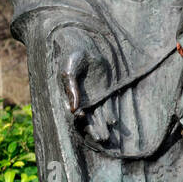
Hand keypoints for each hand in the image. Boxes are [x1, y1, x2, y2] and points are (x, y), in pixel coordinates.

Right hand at [54, 27, 116, 146]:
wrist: (84, 42)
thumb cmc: (72, 55)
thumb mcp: (69, 71)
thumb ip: (71, 89)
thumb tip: (73, 109)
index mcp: (73, 97)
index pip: (76, 113)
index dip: (80, 119)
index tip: (82, 119)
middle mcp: (84, 99)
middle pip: (90, 119)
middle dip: (95, 129)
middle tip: (101, 139)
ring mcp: (96, 95)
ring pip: (100, 115)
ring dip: (103, 126)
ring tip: (107, 138)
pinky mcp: (107, 90)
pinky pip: (110, 104)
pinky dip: (110, 114)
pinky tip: (114, 123)